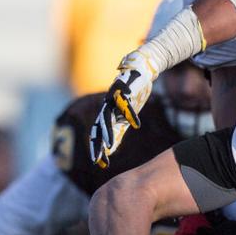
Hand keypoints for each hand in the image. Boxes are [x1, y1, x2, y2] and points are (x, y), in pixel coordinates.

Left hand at [89, 51, 158, 167]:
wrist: (139, 71)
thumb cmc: (132, 95)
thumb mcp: (124, 115)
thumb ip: (117, 129)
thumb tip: (110, 147)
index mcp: (107, 114)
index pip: (97, 134)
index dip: (97, 148)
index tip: (98, 163)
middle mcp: (107, 107)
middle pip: (98, 127)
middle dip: (97, 144)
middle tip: (97, 159)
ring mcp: (113, 99)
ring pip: (108, 117)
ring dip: (109, 132)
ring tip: (110, 145)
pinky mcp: (123, 91)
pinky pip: (126, 105)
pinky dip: (130, 115)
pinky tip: (136, 125)